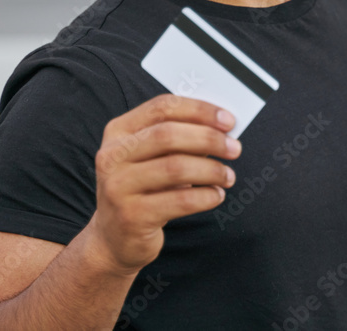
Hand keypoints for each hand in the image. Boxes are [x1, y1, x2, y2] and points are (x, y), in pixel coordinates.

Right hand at [86, 94, 240, 273]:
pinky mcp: (131, 216)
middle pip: (167, 135)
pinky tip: (216, 196)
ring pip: (175, 167)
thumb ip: (180, 139)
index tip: (228, 121)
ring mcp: (118, 186)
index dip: (199, 110)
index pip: (162, 107)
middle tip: (234, 148)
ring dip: (211, 170)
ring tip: (228, 176)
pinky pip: (180, 201)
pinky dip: (206, 196)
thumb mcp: (151, 158)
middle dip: (208, 138)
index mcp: (118, 131)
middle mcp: (112, 155)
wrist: (113, 238)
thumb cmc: (143, 190)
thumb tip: (222, 128)